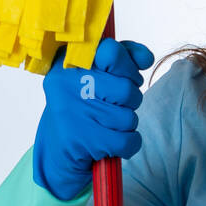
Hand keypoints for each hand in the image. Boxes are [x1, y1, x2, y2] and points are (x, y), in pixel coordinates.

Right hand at [31, 38, 154, 200]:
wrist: (59, 153)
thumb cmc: (84, 108)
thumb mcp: (99, 77)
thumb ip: (124, 59)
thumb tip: (146, 58)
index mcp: (69, 61)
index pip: (112, 52)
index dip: (128, 68)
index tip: (123, 77)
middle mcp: (65, 82)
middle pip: (127, 89)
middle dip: (131, 102)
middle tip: (113, 107)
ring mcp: (70, 111)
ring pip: (128, 117)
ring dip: (126, 125)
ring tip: (106, 126)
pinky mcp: (78, 140)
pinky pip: (126, 140)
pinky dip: (128, 145)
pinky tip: (112, 143)